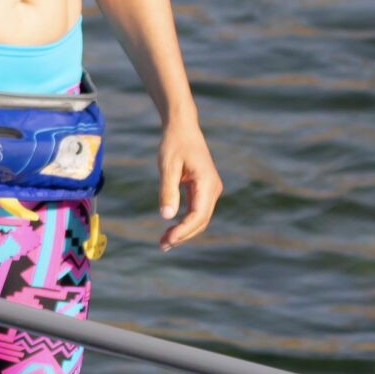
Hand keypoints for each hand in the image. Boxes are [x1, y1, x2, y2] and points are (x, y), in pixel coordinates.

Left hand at [155, 118, 222, 250]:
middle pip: (201, 221)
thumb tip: (167, 217)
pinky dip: (184, 222)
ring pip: (200, 218)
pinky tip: (170, 230)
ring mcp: (210, 190)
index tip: (168, 240)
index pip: (198, 215)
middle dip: (183, 235)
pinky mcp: (203, 190)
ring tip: (163, 242)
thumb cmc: (174, 143)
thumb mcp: (167, 166)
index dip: (184, 230)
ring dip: (184, 231)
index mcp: (207, 182)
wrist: (182, 127)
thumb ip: (168, 191)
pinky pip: (196, 211)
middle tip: (162, 246)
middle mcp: (213, 188)